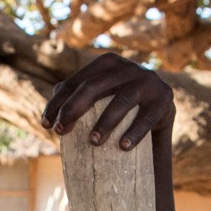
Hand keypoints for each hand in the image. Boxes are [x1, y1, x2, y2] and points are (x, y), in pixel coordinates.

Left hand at [41, 53, 173, 149]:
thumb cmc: (120, 106)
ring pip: (121, 101)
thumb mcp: (100, 97)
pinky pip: (146, 117)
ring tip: (93, 142)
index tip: (46, 125)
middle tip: (61, 132)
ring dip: (105, 122)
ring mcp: (147, 80)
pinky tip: (122, 147)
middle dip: (73, 109)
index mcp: (108, 63)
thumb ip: (76, 97)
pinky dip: (134, 132)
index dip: (58, 103)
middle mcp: (128, 66)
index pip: (76, 82)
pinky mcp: (164, 98)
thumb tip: (49, 116)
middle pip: (93, 87)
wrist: (159, 110)